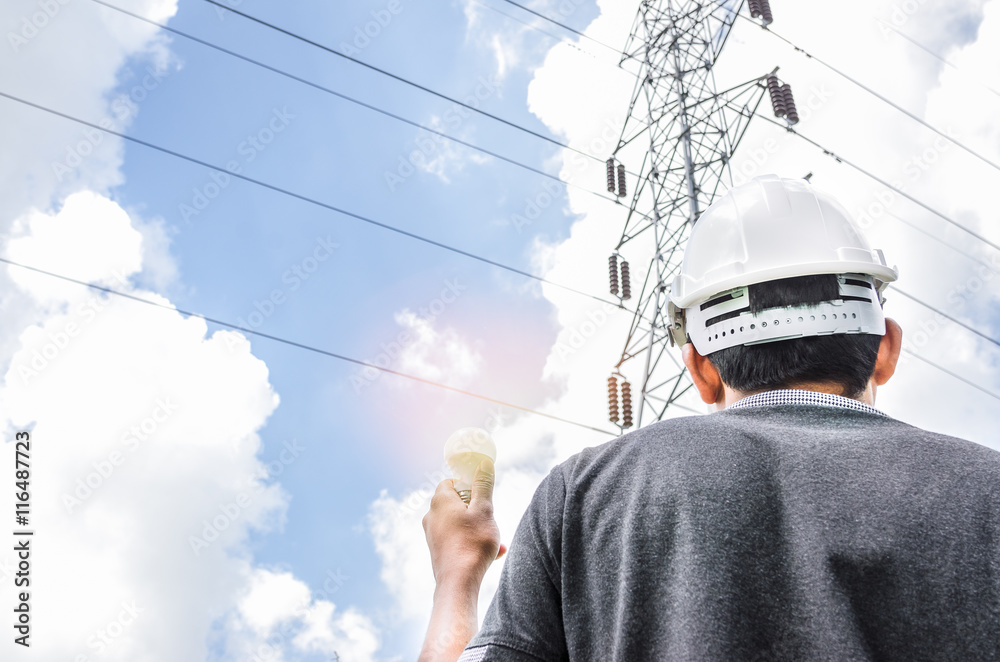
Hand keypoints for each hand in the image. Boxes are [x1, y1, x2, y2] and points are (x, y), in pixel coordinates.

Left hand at [422, 458, 506, 588]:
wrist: (459, 584)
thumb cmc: (472, 543)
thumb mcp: (484, 510)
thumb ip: (483, 484)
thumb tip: (483, 463)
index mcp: (440, 500)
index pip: (451, 481)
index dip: (468, 485)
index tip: (483, 495)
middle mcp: (431, 515)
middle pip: (457, 503)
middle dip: (477, 509)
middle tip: (491, 519)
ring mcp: (432, 534)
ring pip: (460, 523)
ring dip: (478, 528)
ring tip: (496, 541)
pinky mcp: (437, 550)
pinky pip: (457, 539)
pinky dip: (472, 542)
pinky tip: (492, 554)